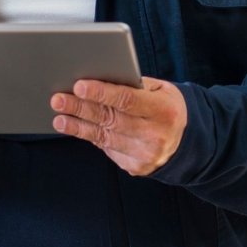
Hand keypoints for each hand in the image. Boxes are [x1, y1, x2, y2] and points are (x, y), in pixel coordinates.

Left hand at [51, 77, 186, 176]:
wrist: (186, 142)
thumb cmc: (167, 109)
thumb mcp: (161, 91)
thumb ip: (135, 85)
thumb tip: (99, 79)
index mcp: (164, 110)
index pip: (127, 100)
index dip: (102, 93)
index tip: (79, 85)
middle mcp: (155, 135)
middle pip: (111, 119)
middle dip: (81, 108)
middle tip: (59, 99)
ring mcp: (145, 154)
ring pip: (104, 137)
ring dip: (78, 125)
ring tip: (60, 116)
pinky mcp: (136, 166)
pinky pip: (107, 148)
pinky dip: (89, 136)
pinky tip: (74, 127)